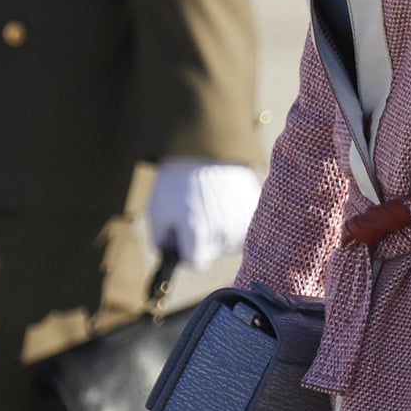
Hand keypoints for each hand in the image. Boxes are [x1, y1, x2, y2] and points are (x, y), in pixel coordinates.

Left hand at [146, 159, 262, 272]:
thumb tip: (171, 257)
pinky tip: (224, 202)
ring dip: (220, 231)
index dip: (188, 253)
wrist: (205, 148)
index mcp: (196, 229)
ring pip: (230, 242)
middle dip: (203, 241)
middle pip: (214, 252)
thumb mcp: (156, 211)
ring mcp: (241, 219)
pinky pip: (243, 228)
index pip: (197, 263)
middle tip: (196, 215)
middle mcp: (222, 228)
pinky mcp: (254, 209)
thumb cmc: (177, 181)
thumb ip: (160, 242)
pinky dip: (234, 220)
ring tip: (211, 205)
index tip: (184, 242)